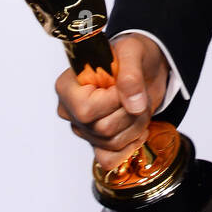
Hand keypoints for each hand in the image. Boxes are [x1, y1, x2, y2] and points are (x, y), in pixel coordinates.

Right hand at [55, 32, 169, 171]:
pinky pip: (108, 159)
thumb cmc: (130, 55)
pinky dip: (129, 148)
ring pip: (111, 143)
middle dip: (132, 113)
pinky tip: (139, 131)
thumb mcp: (132, 52)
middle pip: (103, 129)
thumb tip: (133, 105)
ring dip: (137, 125)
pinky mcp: (97, 141)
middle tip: (139, 94)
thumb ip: (131, 75)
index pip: (86, 110)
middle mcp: (70, 110)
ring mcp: (83, 129)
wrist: (144, 66)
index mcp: (67, 86)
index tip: (126, 84)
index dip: (114, 101)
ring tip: (140, 105)